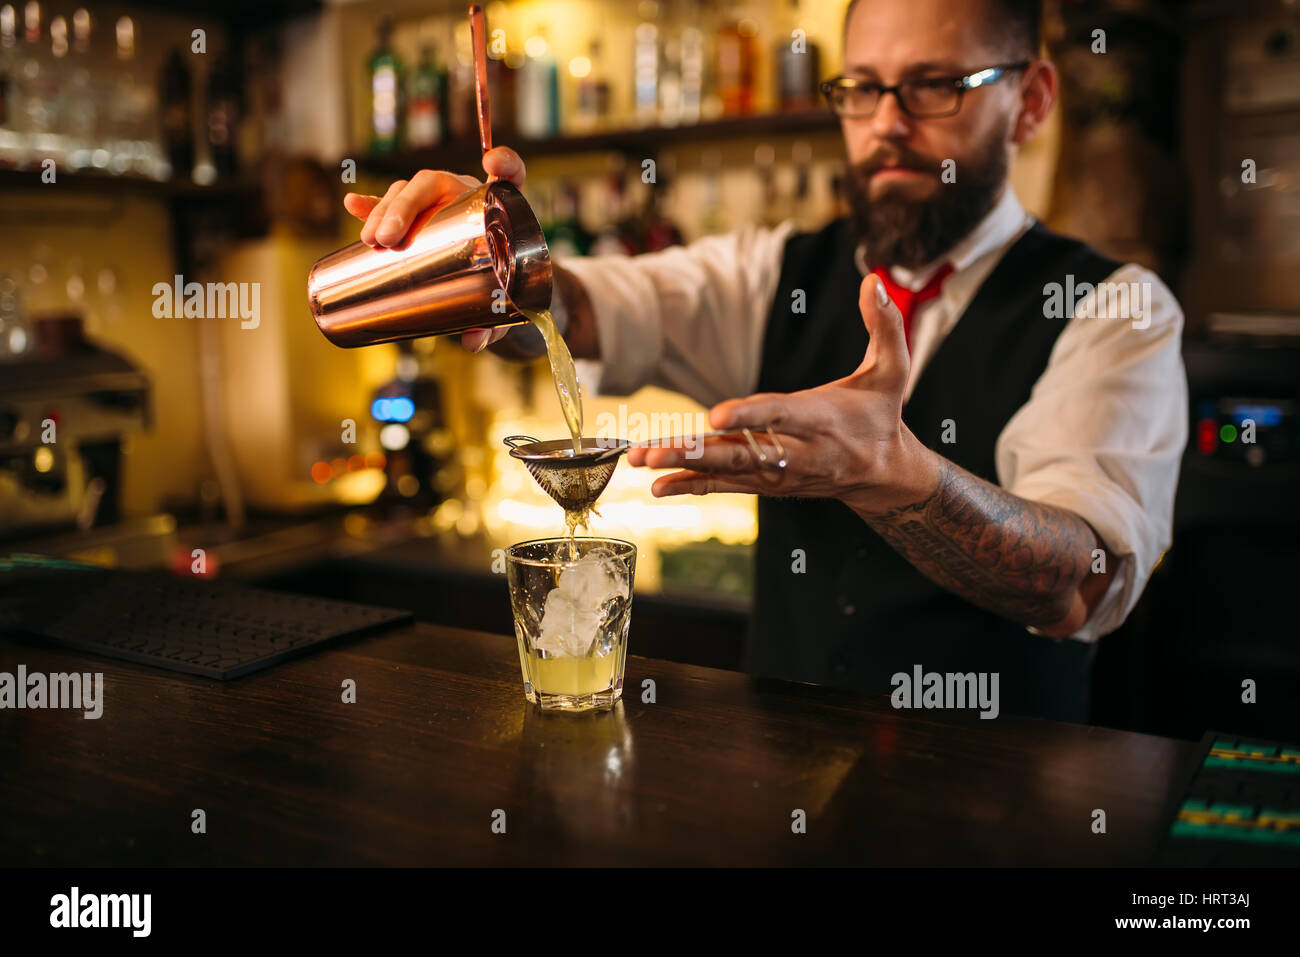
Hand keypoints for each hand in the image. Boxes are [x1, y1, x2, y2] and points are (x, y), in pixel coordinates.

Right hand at [342, 145, 527, 352]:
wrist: (487, 285)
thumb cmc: (498, 290)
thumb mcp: (497, 308)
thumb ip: (491, 325)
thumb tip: (472, 342)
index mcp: (497, 208)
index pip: (510, 175)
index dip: (506, 163)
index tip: (492, 164)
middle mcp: (466, 196)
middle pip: (434, 183)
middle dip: (407, 205)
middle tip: (390, 237)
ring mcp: (437, 203)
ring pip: (407, 192)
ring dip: (385, 209)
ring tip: (373, 239)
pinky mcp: (414, 218)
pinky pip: (389, 206)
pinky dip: (370, 206)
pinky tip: (352, 204)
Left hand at [625, 274, 939, 514]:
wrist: (882, 473)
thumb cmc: (880, 414)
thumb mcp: (893, 370)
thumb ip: (885, 325)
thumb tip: (876, 279)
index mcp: (822, 418)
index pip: (782, 414)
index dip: (751, 415)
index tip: (716, 415)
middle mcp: (797, 451)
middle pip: (742, 452)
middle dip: (695, 452)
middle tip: (652, 452)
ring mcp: (779, 473)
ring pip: (726, 470)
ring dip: (682, 466)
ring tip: (642, 462)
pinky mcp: (767, 484)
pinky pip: (725, 485)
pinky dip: (692, 484)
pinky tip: (658, 486)